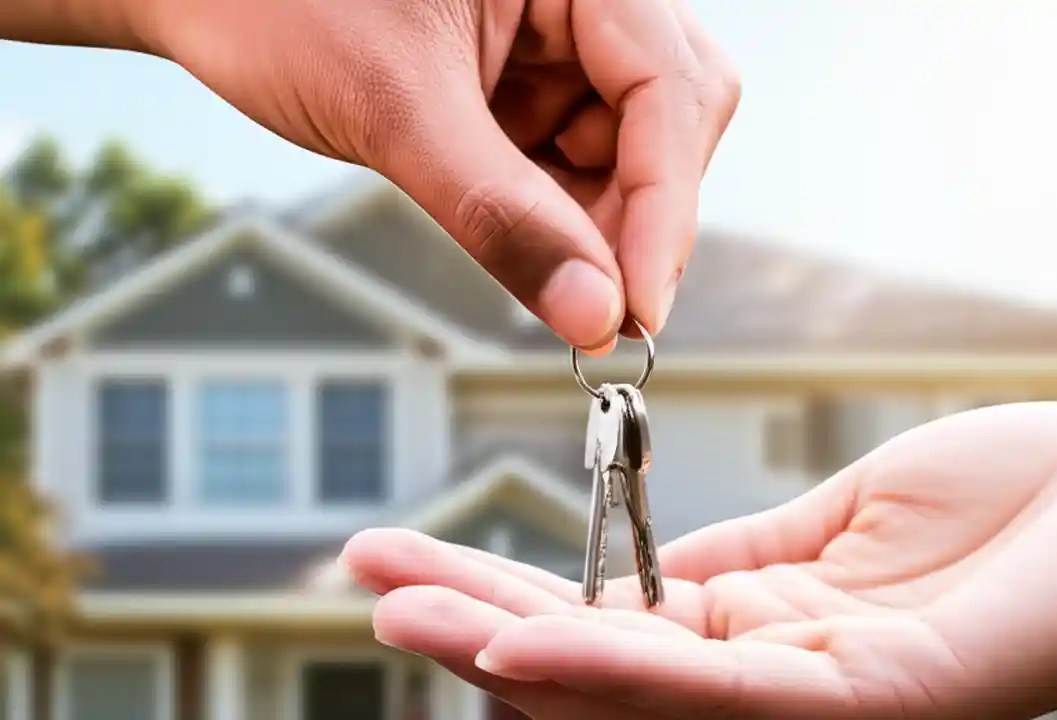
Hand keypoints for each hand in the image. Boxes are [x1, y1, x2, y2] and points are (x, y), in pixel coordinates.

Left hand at [8, 0, 739, 350]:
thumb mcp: (397, 108)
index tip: (637, 305)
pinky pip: (579, 163)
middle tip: (604, 303)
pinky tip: (529, 238)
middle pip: (670, 116)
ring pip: (630, 151)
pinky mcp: (528, 89)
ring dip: (600, 223)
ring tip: (549, 269)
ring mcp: (557, 44)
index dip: (663, 204)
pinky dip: (560, 214)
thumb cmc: (278, 0)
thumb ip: (502, 214)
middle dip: (640, 213)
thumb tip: (594, 312)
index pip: (667, 85)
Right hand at [343, 402, 1056, 718]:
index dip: (504, 588)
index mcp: (769, 636)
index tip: (413, 551)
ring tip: (404, 613)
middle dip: (474, 624)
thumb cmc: (1017, 509)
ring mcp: (822, 705)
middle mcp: (779, 689)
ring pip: (639, 691)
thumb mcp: (842, 523)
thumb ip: (740, 561)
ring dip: (512, 653)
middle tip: (366, 585)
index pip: (607, 619)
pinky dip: (614, 665)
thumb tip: (638, 569)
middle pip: (599, 663)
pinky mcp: (874, 702)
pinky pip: (720, 689)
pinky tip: (527, 642)